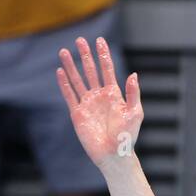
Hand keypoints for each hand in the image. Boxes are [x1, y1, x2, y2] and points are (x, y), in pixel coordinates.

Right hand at [56, 36, 143, 167]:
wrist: (114, 155)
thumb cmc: (128, 136)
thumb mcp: (135, 113)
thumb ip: (133, 94)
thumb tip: (133, 74)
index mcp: (114, 95)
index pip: (107, 70)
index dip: (103, 55)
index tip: (99, 41)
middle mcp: (99, 96)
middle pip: (91, 71)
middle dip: (86, 56)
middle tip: (80, 40)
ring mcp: (88, 104)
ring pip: (78, 80)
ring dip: (71, 66)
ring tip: (64, 51)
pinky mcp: (78, 113)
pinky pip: (69, 95)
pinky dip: (64, 84)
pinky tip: (60, 71)